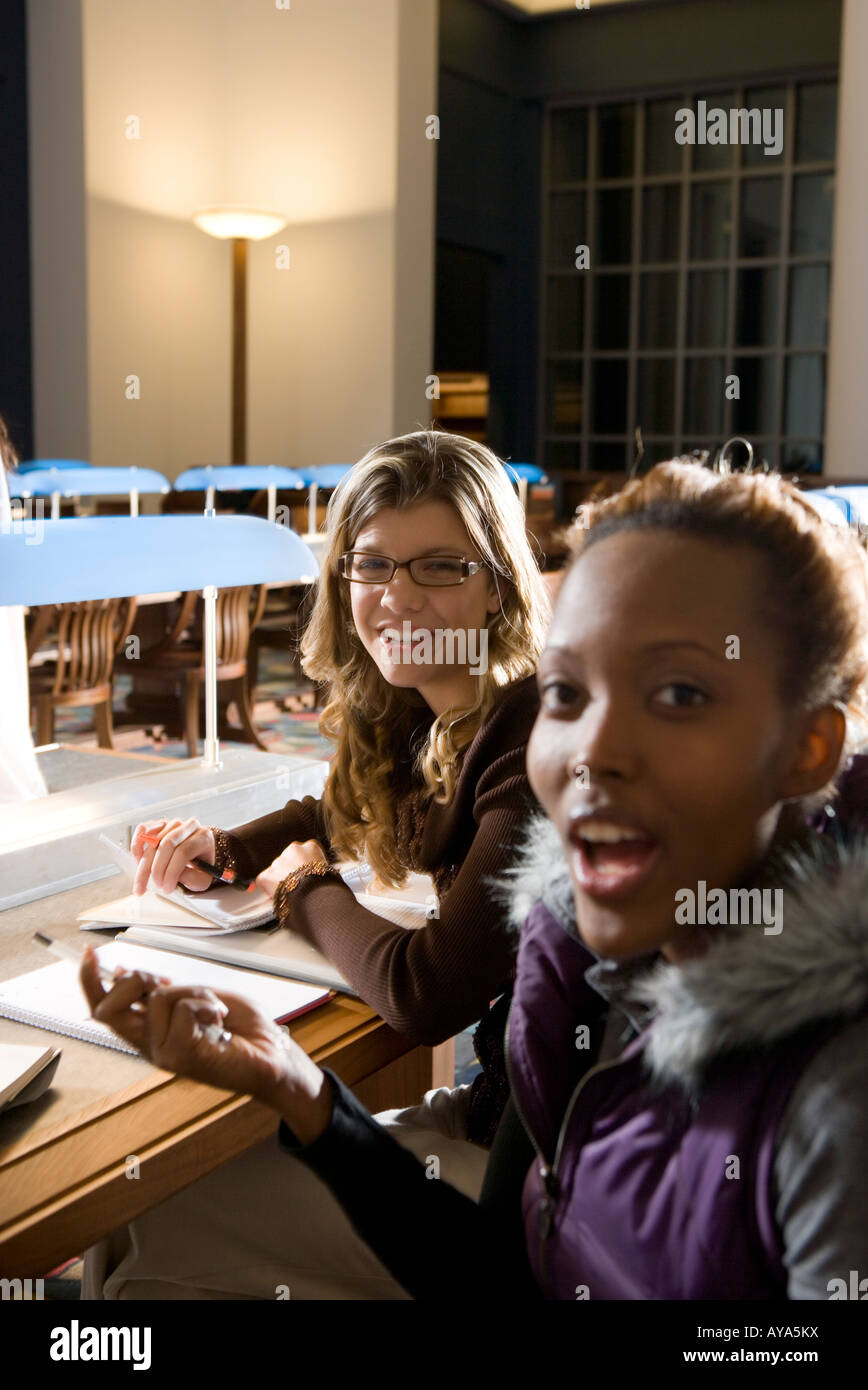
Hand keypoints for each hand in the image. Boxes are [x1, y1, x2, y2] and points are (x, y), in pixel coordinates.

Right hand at [79, 949, 333, 1143]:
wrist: (273, 1055)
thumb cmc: (241, 1028)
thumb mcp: (196, 997)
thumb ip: (163, 991)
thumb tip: (124, 973)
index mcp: (150, 1032)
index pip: (105, 1008)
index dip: (91, 980)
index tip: (90, 953)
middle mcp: (149, 1045)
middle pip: (108, 1009)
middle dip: (134, 979)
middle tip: (170, 979)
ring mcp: (163, 1053)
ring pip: (158, 999)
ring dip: (194, 992)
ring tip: (214, 1009)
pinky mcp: (182, 1056)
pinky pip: (183, 1010)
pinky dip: (207, 1005)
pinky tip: (219, 1020)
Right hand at [131, 818, 216, 895]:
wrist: (198, 854)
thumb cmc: (200, 867)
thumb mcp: (203, 878)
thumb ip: (192, 878)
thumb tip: (173, 875)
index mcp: (203, 837)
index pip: (183, 852)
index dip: (172, 873)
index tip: (167, 889)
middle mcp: (188, 826)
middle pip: (166, 845)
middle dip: (157, 869)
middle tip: (156, 886)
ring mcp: (172, 824)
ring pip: (153, 841)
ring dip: (144, 863)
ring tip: (143, 880)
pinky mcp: (159, 824)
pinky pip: (143, 829)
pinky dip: (137, 845)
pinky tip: (137, 860)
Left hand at [256, 839, 329, 896]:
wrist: (316, 898)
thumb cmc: (326, 889)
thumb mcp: (328, 872)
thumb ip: (317, 869)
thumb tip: (315, 878)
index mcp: (311, 847)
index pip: (306, 854)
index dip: (305, 867)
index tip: (307, 877)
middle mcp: (293, 849)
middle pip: (289, 860)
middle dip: (290, 872)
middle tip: (297, 887)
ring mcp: (278, 861)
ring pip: (276, 870)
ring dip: (280, 880)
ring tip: (291, 894)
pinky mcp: (266, 875)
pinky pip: (265, 882)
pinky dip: (269, 890)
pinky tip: (281, 897)